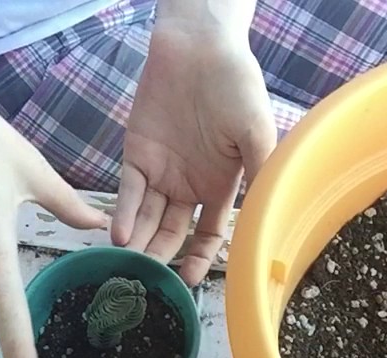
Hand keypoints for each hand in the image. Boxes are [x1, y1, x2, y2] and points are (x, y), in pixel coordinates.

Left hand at [112, 18, 276, 284]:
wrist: (199, 46)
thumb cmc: (236, 85)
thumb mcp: (256, 133)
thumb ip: (259, 174)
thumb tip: (265, 219)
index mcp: (221, 184)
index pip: (209, 233)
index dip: (201, 258)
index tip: (191, 281)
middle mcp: (189, 184)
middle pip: (173, 232)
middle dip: (163, 257)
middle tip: (152, 281)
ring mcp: (161, 171)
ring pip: (148, 219)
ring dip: (141, 243)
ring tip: (133, 267)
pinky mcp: (135, 155)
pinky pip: (129, 193)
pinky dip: (125, 215)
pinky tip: (121, 236)